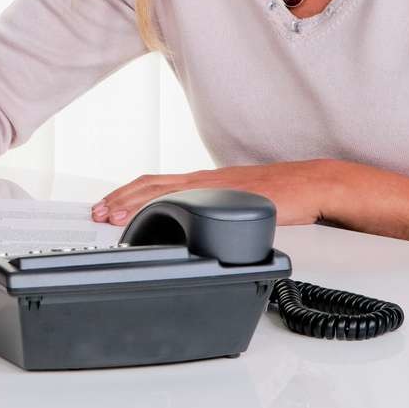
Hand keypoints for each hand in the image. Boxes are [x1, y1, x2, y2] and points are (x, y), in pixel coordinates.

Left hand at [91, 160, 340, 226]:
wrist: (310, 185)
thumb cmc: (281, 194)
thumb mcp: (237, 201)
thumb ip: (215, 209)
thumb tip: (196, 227)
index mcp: (203, 181)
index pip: (155, 182)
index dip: (127, 193)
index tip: (106, 205)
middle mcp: (204, 180)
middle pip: (151, 184)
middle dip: (120, 198)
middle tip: (97, 212)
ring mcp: (215, 188)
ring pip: (163, 191)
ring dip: (134, 203)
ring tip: (113, 217)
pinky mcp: (228, 197)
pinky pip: (189, 201)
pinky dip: (166, 209)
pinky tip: (155, 219)